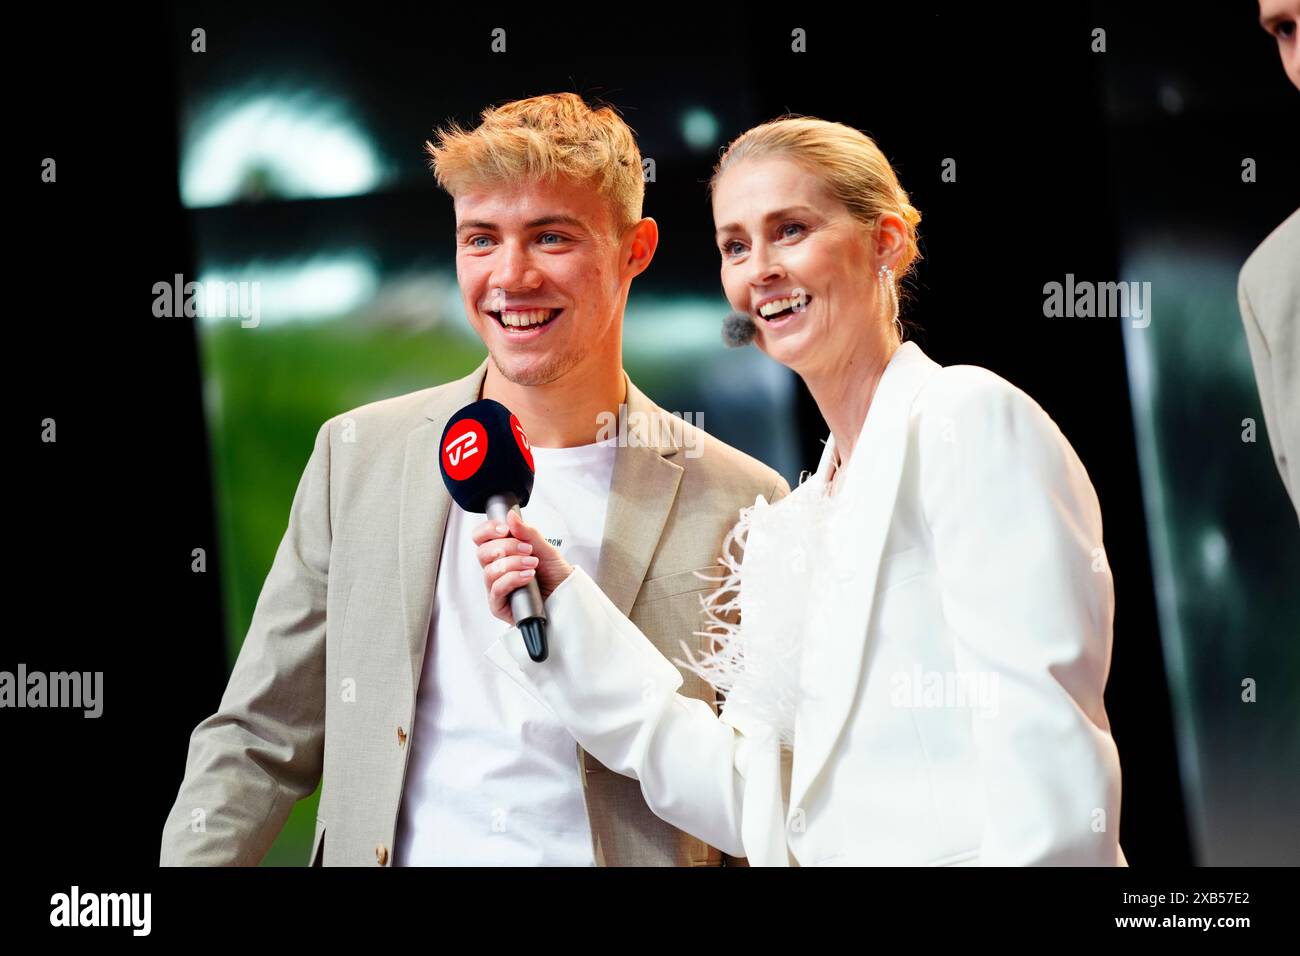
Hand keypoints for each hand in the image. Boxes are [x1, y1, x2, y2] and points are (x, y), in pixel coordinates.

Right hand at [472, 509, 574, 624]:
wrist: (565, 594)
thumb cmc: (553, 573)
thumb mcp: (545, 548)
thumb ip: (527, 532)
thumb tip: (511, 516)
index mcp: (501, 552)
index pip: (480, 538)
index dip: (488, 530)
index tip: (505, 529)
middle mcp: (495, 568)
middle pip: (482, 552)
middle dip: (507, 547)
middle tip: (528, 549)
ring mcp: (495, 587)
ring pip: (490, 571)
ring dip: (513, 563)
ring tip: (532, 564)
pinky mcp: (498, 605)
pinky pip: (497, 589)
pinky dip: (513, 579)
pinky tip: (528, 576)